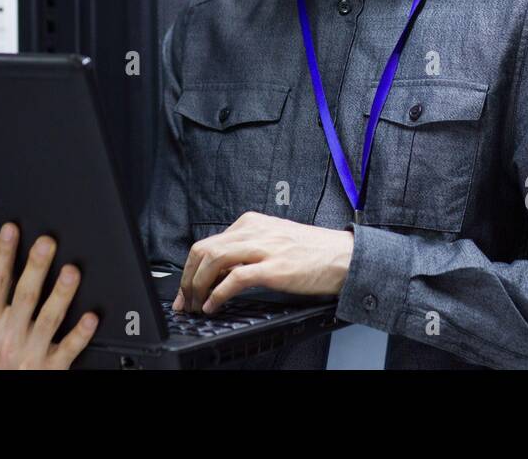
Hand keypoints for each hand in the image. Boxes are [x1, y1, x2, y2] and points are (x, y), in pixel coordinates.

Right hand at [0, 221, 98, 368]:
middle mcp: (8, 335)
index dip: (3, 254)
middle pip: (25, 296)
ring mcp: (31, 351)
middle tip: (47, 242)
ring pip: (48, 319)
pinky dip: (80, 334)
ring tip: (71, 272)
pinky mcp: (52, 366)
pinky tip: (90, 317)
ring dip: (60, 295)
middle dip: (36, 268)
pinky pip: (68, 349)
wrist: (1, 393)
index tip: (11, 230)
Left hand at [174, 212, 353, 314]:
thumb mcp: (273, 240)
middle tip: (183, 301)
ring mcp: (264, 247)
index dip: (189, 269)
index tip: (184, 290)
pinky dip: (218, 294)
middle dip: (187, 279)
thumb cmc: (311, 252)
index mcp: (251, 222)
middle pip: (204, 250)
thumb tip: (218, 272)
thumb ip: (246, 248)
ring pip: (214, 260)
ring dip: (198, 287)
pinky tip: (213, 306)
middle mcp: (254, 230)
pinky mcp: (274, 267)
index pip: (207, 243)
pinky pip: (235, 278)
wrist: (343, 256)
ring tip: (195, 305)